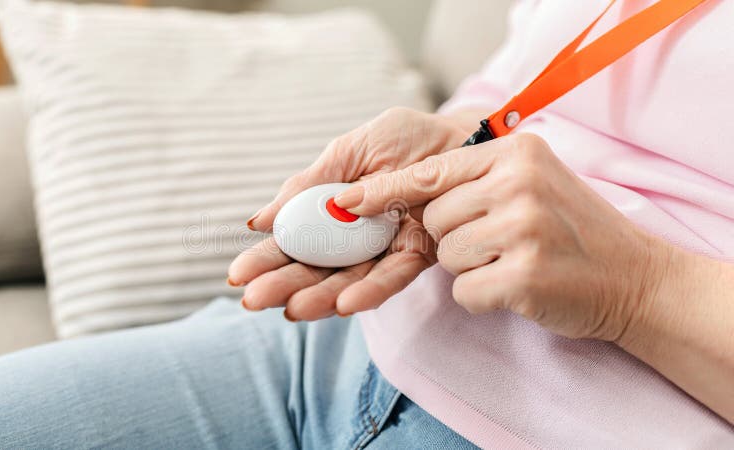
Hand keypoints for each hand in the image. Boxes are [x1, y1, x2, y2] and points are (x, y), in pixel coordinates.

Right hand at [227, 107, 473, 319]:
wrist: (462, 135)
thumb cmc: (405, 139)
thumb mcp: (349, 152)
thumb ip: (309, 186)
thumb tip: (260, 221)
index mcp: (332, 211)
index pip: (292, 241)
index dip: (266, 259)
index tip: (237, 276)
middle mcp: (355, 236)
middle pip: (314, 268)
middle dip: (283, 284)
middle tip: (254, 300)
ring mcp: (384, 249)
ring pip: (347, 281)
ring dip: (319, 296)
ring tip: (292, 309)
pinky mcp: (418, 255)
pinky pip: (392, 278)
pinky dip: (369, 293)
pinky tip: (344, 304)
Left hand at [334, 133, 671, 340]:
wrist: (635, 277)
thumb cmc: (573, 232)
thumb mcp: (531, 182)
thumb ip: (476, 179)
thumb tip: (398, 193)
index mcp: (514, 153)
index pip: (430, 172)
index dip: (384, 190)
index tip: (344, 201)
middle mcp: (518, 182)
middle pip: (433, 220)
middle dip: (453, 238)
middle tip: (500, 242)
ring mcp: (523, 228)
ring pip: (445, 257)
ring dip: (470, 268)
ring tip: (515, 261)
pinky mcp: (524, 275)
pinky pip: (464, 292)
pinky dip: (484, 297)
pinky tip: (521, 287)